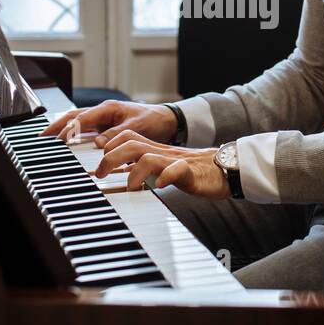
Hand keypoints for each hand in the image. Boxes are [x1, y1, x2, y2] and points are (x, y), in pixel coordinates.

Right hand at [43, 98, 178, 145]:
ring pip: (76, 122)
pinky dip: (72, 134)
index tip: (60, 141)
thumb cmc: (153, 120)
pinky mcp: (104, 127)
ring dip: (61, 129)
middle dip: (56, 126)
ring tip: (46, 140)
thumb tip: (98, 143)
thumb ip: (117, 134)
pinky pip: (84, 130)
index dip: (70, 130)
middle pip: (73, 117)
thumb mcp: (137, 127)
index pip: (82, 118)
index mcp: (108, 108)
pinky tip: (63, 143)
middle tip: (41, 137)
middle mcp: (102, 112)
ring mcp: (102, 119)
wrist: (166, 121)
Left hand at [93, 130, 229, 197]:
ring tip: (130, 187)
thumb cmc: (195, 171)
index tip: (97, 164)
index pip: (127, 137)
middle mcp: (163, 152)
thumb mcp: (166, 166)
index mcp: (156, 150)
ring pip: (149, 157)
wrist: (226, 169)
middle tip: (101, 175)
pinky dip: (166, 177)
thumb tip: (124, 171)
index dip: (108, 146)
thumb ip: (146, 165)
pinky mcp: (191, 172)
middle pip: (131, 144)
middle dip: (110, 158)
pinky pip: (177, 171)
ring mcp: (177, 161)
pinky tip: (161, 185)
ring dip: (133, 172)